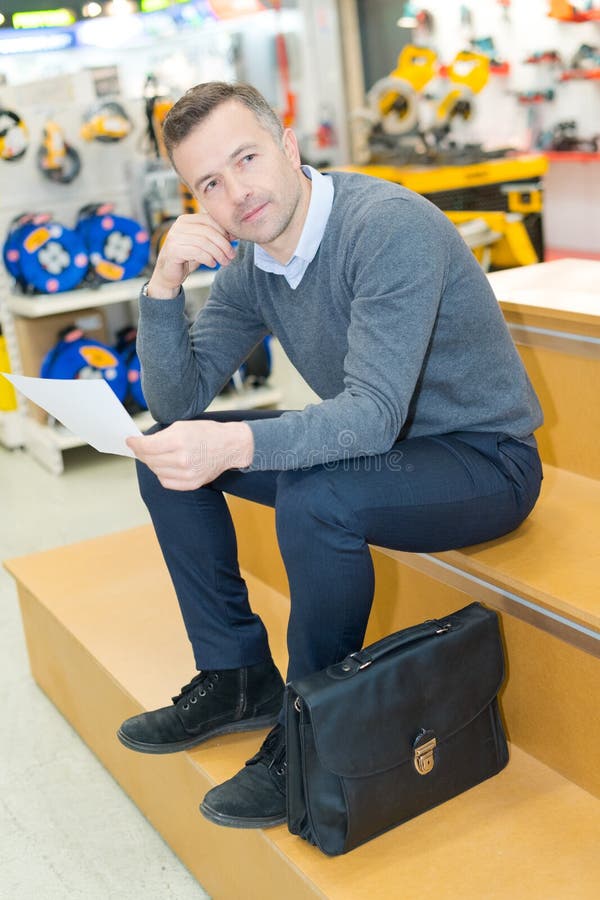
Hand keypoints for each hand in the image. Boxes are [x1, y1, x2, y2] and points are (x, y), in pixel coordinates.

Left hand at [127, 420, 253, 489]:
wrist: (231, 446)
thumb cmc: (206, 432)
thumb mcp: (182, 426)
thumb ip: (161, 436)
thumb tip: (141, 444)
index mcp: (179, 440)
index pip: (146, 446)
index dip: (134, 444)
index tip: (129, 441)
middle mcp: (182, 459)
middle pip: (149, 460)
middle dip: (142, 453)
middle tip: (141, 447)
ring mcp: (187, 474)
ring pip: (156, 471)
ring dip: (153, 463)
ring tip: (157, 455)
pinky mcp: (192, 483)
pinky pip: (166, 482)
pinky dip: (162, 474)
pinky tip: (167, 466)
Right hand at [147, 212, 236, 297]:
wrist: (168, 274)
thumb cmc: (187, 258)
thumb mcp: (203, 246)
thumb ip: (215, 238)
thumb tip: (235, 234)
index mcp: (186, 220)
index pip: (210, 219)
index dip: (224, 231)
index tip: (233, 242)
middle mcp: (179, 226)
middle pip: (208, 231)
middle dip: (223, 244)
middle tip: (232, 255)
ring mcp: (174, 237)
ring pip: (204, 242)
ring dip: (218, 253)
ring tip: (225, 262)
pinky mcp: (173, 250)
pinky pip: (196, 252)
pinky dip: (208, 258)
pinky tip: (212, 264)